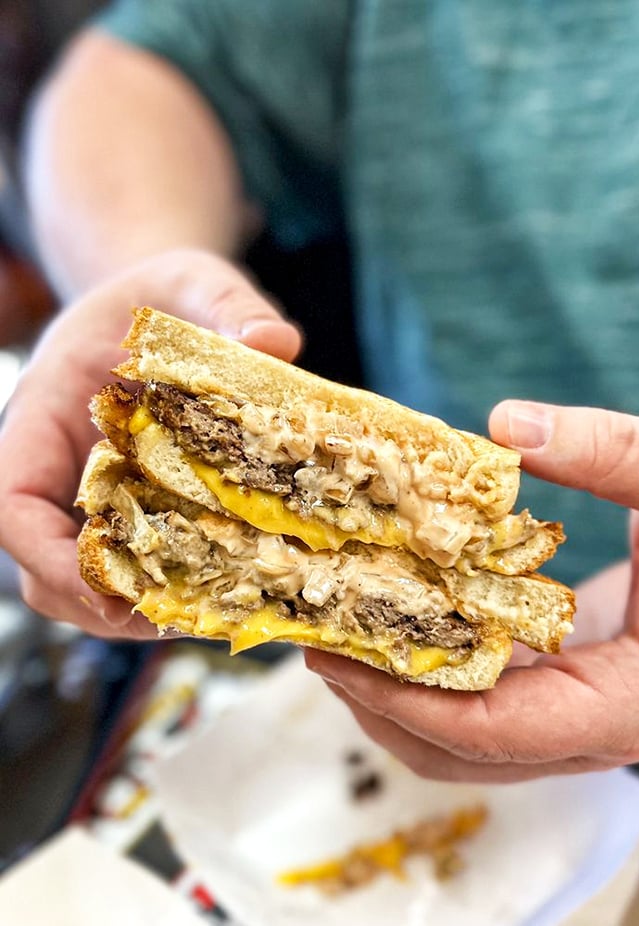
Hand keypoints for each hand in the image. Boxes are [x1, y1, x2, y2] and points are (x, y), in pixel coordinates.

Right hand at [0, 248, 300, 637]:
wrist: (163, 306)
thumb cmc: (164, 291)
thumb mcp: (195, 280)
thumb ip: (229, 304)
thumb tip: (275, 343)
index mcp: (43, 414)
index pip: (12, 500)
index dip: (47, 555)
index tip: (106, 588)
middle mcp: (56, 466)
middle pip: (42, 562)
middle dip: (100, 601)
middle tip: (182, 616)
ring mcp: (89, 493)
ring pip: (83, 578)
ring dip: (134, 608)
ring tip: (208, 613)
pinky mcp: (130, 507)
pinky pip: (131, 563)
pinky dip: (166, 587)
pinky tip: (225, 586)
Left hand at [305, 401, 638, 780]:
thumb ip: (618, 454)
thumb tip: (507, 425)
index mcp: (638, 701)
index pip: (495, 731)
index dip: (403, 697)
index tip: (333, 653)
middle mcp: (604, 730)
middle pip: (461, 752)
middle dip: (379, 701)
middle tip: (316, 634)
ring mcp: (586, 718)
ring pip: (468, 743)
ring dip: (398, 695)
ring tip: (343, 628)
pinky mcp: (574, 691)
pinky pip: (488, 707)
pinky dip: (435, 673)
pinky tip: (405, 613)